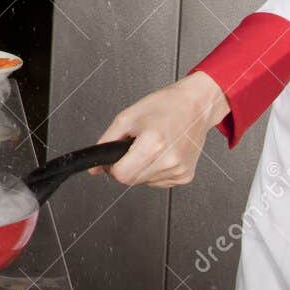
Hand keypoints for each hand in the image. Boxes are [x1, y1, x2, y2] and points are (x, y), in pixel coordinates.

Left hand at [96, 72, 229, 188]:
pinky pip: (158, 181)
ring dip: (141, 168)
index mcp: (153, 143)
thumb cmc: (165, 106)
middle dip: (126, 166)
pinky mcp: (185, 176)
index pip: (122, 175)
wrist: (195, 106)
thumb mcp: (127, 117)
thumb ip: (106, 142)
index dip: (112, 167)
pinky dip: (154, 170)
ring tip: (151, 146)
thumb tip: (95, 167)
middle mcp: (169, 160)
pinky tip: (161, 153)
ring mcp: (179, 171)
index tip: (114, 158)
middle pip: (131, 180)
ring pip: (144, 182)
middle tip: (134, 146)